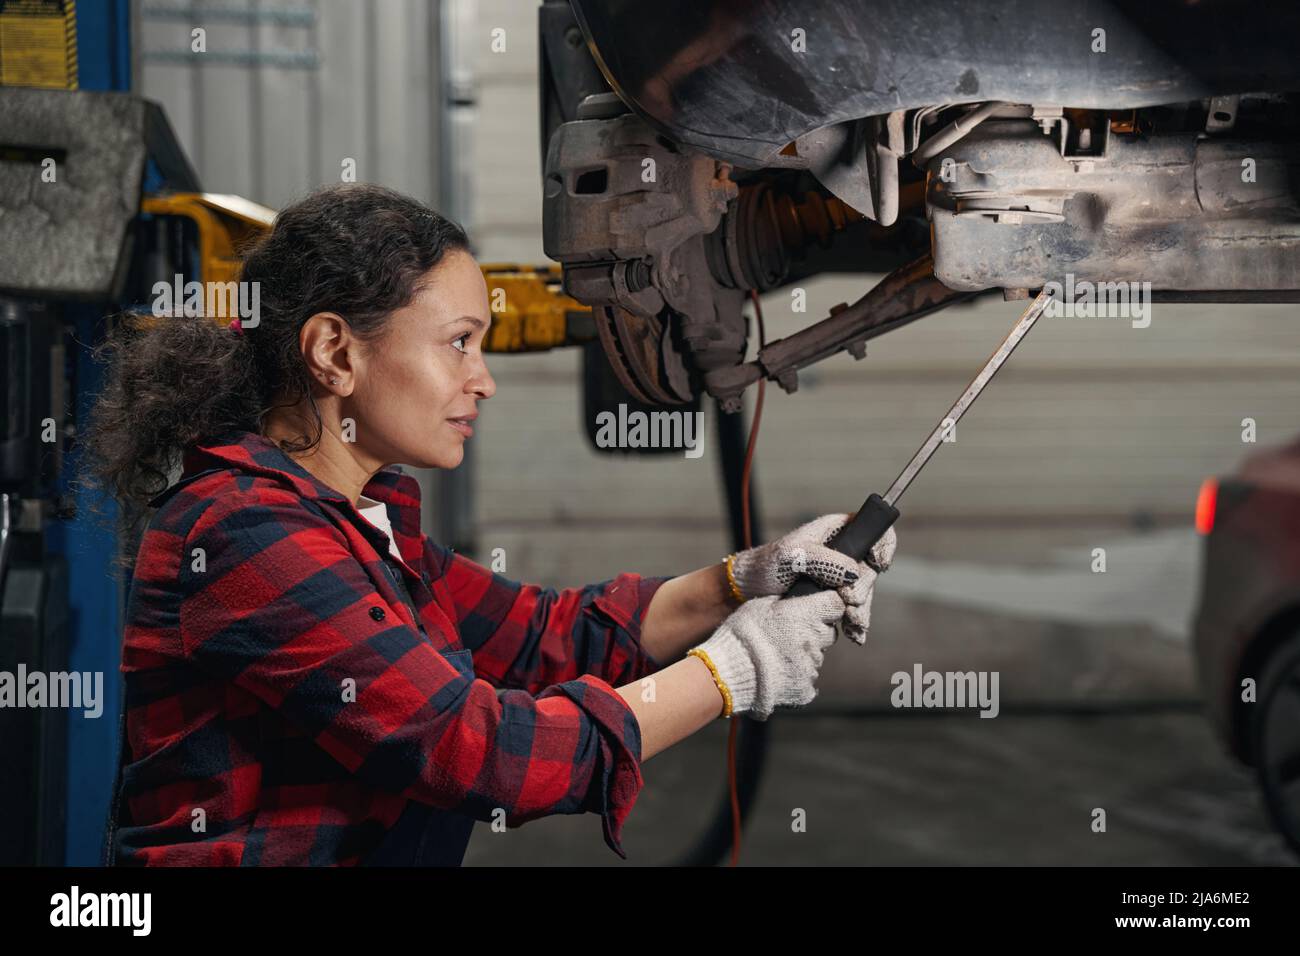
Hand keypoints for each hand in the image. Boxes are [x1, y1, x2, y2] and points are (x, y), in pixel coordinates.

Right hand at [690, 587, 845, 720]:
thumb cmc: (741, 634)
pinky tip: (778, 673)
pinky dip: (797, 675)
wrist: (729, 672)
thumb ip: (784, 601)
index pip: (836, 605)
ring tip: (778, 655)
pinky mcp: (806, 688)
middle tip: (791, 633)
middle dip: (815, 631)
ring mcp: (811, 666)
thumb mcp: (759, 605)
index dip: (828, 605)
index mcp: (805, 615)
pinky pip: (808, 679)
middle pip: (828, 632)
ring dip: (804, 654)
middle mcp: (814, 640)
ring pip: (816, 656)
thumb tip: (796, 597)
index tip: (818, 607)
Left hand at [727, 514, 897, 645]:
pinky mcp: (833, 597)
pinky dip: (854, 623)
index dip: (882, 544)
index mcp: (835, 532)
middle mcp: (841, 552)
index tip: (879, 564)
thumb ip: (825, 561)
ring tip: (851, 626)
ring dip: (861, 611)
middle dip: (865, 589)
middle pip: (871, 568)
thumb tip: (854, 571)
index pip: (872, 529)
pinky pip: (853, 609)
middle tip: (849, 602)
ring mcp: (838, 576)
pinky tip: (853, 634)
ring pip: (864, 592)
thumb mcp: (792, 556)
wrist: (748, 594)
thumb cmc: (766, 566)